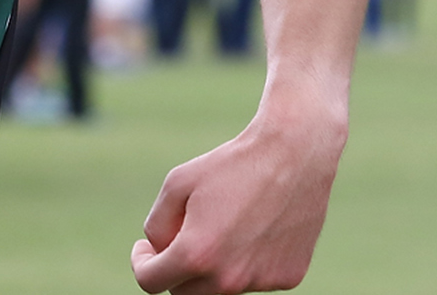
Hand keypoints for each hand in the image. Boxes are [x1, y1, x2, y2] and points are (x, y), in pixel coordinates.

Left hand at [130, 109, 344, 293]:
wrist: (294, 156)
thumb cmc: (231, 166)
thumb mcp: (177, 184)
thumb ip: (157, 225)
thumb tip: (160, 252)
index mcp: (196, 255)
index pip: (152, 282)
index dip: (142, 263)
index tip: (145, 248)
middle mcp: (229, 278)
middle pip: (185, 291)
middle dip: (175, 268)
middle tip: (179, 237)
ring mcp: (261, 282)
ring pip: (220, 287)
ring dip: (213, 265)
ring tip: (226, 224)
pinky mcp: (287, 278)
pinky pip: (253, 278)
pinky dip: (245, 261)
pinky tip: (255, 228)